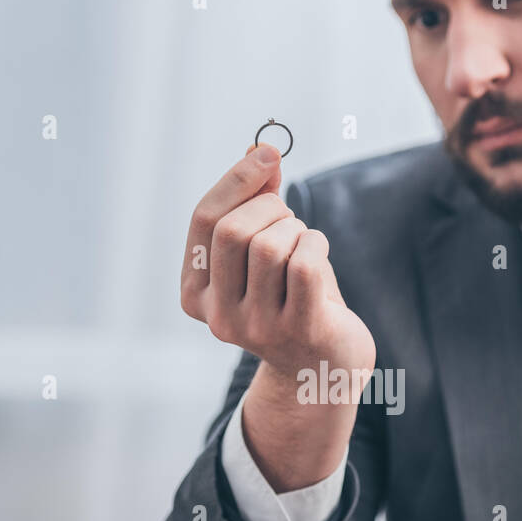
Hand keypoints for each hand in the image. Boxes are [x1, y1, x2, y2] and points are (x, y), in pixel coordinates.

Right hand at [180, 143, 376, 490]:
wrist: (324, 368)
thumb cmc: (293, 300)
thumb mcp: (264, 252)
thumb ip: (257, 205)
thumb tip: (260, 152)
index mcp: (197, 296)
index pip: (204, 222)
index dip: (236, 179)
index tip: (267, 153)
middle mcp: (220, 317)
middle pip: (232, 230)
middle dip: (269, 206)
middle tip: (289, 217)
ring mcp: (258, 328)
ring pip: (270, 244)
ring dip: (296, 229)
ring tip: (304, 245)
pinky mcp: (300, 330)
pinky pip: (304, 263)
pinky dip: (316, 244)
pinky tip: (319, 255)